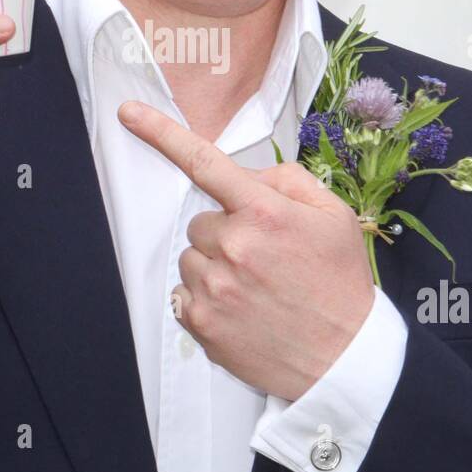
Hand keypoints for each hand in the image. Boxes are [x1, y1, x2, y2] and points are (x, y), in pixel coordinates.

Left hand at [117, 100, 374, 400]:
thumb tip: (244, 176)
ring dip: (214, 266)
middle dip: (225, 232)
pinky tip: (242, 310)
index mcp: (265, 212)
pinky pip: (184, 293)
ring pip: (191, 257)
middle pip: (201, 222)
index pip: (205, 163)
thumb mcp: (333, 215)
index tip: (128, 113)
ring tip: (255, 288)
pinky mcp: (201, 323)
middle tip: (263, 259)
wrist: (344, 359)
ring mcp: (214, 287)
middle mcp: (233, 246)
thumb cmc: (339, 282)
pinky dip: (206, 298)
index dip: (162, 133)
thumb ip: (287, 181)